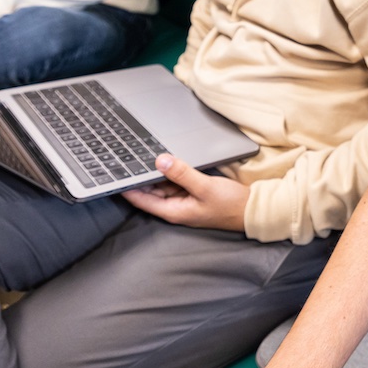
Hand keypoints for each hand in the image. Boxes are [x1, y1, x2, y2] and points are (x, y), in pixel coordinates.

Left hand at [123, 154, 249, 230]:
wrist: (252, 209)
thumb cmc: (231, 205)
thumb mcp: (205, 187)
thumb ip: (182, 173)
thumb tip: (160, 160)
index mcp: (174, 211)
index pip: (142, 200)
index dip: (126, 188)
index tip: (114, 175)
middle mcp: (176, 207)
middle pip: (150, 191)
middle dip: (139, 177)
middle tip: (127, 159)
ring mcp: (184, 200)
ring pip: (162, 185)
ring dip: (155, 173)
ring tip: (142, 156)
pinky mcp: (193, 193)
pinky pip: (175, 182)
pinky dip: (169, 172)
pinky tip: (166, 160)